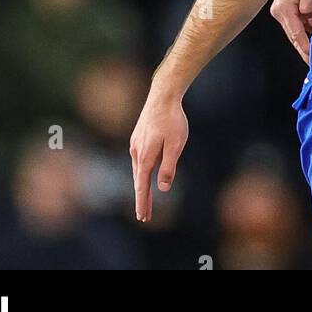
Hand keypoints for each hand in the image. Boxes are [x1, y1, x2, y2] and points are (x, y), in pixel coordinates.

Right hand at [129, 90, 188, 221]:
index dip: (142, 202)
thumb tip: (162, 188)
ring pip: (137, 169)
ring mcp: (135, 143)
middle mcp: (136, 151)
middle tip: (144, 216)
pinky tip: (145, 172)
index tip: (142, 217)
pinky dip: (141, 171)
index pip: (142, 185)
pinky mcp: (138, 136)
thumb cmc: (172, 119)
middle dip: (142, 198)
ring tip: (145, 198)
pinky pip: (138, 159)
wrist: (163, 95)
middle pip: (138, 180)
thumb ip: (168, 167)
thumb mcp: (175, 145)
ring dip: (141, 184)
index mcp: (145, 156)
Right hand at [271, 0, 311, 63]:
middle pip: (293, 36)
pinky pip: (297, 26)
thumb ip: (308, 1)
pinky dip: (305, 34)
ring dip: (305, 43)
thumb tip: (307, 17)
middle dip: (303, 50)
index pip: (295, 33)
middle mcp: (280, 12)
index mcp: (284, 8)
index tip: (311, 57)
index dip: (304, 46)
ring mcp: (283, 12)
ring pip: (295, 33)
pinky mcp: (289, 11)